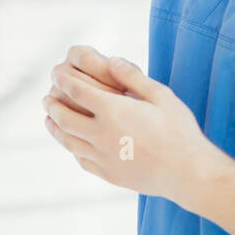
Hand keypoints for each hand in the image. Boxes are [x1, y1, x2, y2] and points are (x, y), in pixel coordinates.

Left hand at [43, 48, 218, 204]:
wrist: (187, 172)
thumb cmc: (178, 130)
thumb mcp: (161, 96)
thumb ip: (133, 77)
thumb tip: (111, 60)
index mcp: (113, 111)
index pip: (77, 92)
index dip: (64, 81)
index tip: (57, 75)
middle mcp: (101, 134)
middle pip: (65, 118)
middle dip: (53, 105)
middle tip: (47, 98)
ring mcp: (103, 157)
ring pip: (68, 141)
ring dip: (55, 128)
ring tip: (49, 120)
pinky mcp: (107, 174)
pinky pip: (81, 159)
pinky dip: (71, 148)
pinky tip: (72, 144)